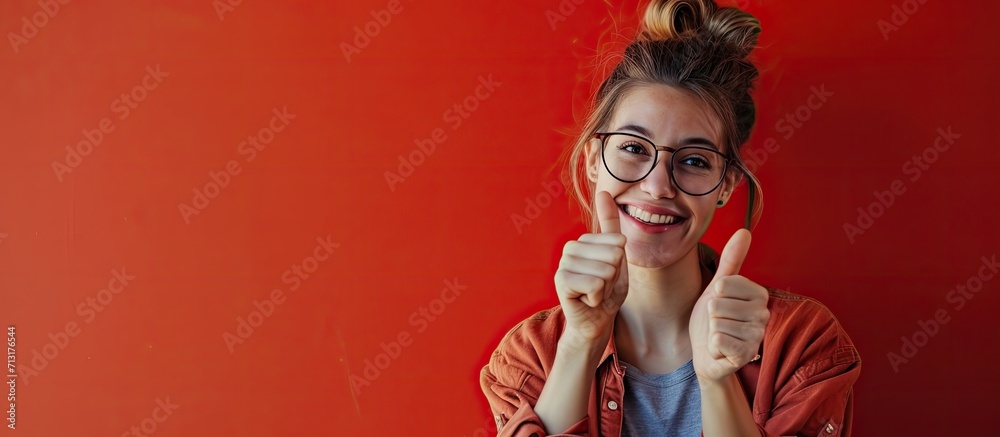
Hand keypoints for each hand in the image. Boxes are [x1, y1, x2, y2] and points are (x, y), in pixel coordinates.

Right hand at [554, 191, 628, 349]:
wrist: (594, 321)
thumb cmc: (606, 292)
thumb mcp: (617, 258)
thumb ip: (611, 226)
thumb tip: (605, 190)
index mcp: (584, 241)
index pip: (618, 242)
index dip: (620, 264)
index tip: (608, 276)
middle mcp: (571, 248)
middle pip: (613, 255)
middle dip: (613, 277)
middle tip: (600, 288)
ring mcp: (563, 264)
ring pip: (606, 271)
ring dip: (606, 289)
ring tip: (593, 294)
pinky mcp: (561, 281)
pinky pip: (596, 284)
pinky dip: (598, 298)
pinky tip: (587, 300)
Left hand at [689, 229, 769, 382]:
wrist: (707, 353)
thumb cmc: (713, 318)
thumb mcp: (717, 287)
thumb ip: (731, 260)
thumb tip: (744, 231)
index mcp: (759, 294)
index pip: (723, 284)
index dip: (714, 296)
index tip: (721, 305)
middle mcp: (763, 314)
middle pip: (717, 303)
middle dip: (711, 315)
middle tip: (719, 323)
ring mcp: (756, 335)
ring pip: (716, 322)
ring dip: (712, 331)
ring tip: (721, 336)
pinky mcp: (746, 354)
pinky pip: (718, 339)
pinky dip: (713, 345)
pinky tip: (721, 349)